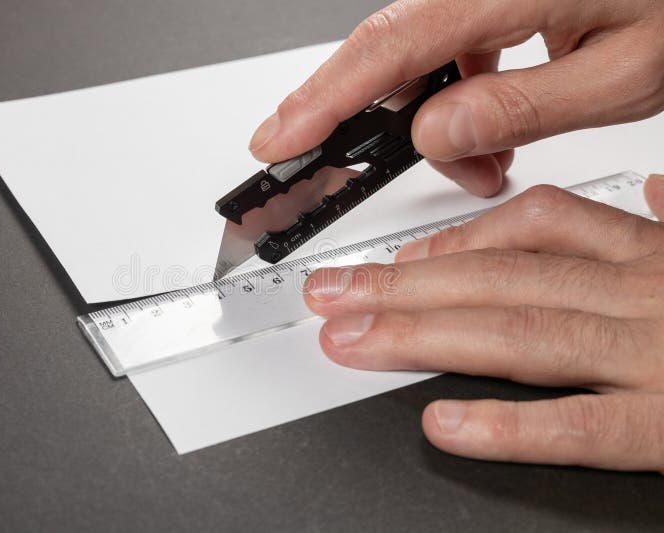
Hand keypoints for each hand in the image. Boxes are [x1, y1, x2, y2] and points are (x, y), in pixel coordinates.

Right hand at [249, 0, 663, 196]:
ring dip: (431, 119)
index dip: (327, 98)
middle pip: (389, 48)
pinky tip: (488, 130)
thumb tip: (436, 131)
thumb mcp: (625, 74)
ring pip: (422, 58)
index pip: (395, 47)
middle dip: (364, 117)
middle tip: (352, 167)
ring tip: (479, 166)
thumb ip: (525, 106)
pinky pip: (453, 50)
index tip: (281, 138)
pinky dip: (457, 98)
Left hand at [303, 175, 663, 471]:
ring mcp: (655, 358)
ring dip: (422, 335)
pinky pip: (576, 426)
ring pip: (518, 335)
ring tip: (355, 341)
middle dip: (402, 285)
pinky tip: (441, 422)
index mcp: (649, 256)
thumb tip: (654, 188)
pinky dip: (504, 426)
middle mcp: (644, 296)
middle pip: (500, 277)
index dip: (456, 237)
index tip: (400, 254)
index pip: (537, 224)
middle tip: (334, 294)